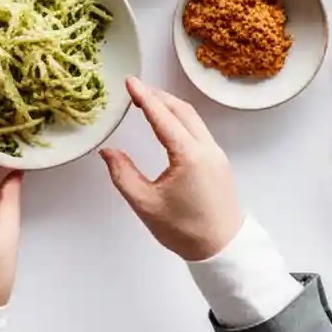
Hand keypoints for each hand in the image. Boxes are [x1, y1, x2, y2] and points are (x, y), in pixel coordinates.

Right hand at [100, 77, 242, 260]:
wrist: (224, 249)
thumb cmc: (184, 230)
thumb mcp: (145, 204)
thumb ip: (122, 174)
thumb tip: (108, 151)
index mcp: (189, 156)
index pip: (163, 117)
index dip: (144, 97)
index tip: (130, 82)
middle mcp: (206, 149)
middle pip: (182, 110)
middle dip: (158, 95)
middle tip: (136, 88)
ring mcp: (216, 155)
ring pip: (193, 118)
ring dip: (170, 105)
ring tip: (149, 100)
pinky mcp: (219, 162)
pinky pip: (199, 130)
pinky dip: (181, 118)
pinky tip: (168, 122)